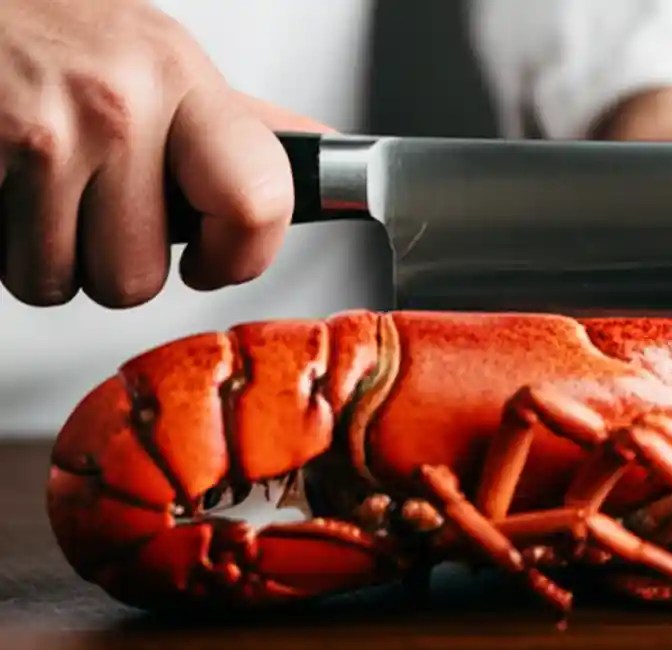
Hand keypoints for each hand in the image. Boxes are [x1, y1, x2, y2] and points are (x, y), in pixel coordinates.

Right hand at [0, 0, 324, 308]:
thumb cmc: (53, 30)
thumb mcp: (154, 57)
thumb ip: (233, 121)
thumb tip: (324, 154)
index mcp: (180, 78)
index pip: (257, 202)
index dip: (239, 260)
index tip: (214, 264)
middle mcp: (119, 103)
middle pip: (140, 277)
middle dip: (112, 265)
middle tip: (94, 211)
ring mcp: (44, 133)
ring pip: (65, 282)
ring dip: (48, 258)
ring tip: (42, 193)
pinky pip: (5, 269)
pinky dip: (1, 247)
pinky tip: (9, 190)